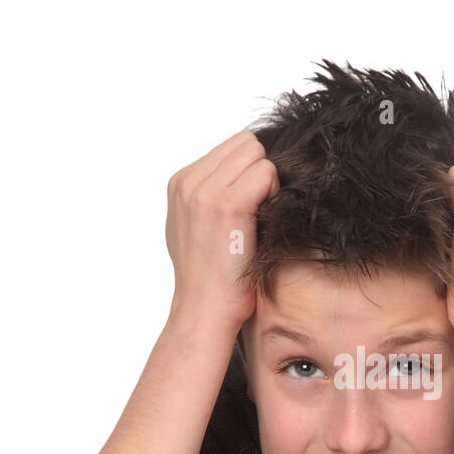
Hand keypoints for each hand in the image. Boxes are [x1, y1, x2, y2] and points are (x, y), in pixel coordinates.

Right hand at [165, 130, 278, 326]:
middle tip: (257, 211)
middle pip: (246, 144)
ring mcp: (205, 192)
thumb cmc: (210, 277)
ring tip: (258, 219)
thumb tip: (233, 174)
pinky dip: (274, 196)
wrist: (205, 310)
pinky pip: (267, 173)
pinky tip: (263, 224)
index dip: (248, 172)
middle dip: (258, 172)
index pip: (231, 147)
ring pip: (257, 154)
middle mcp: (188, 182)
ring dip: (267, 184)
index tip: (247, 207)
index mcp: (180, 183)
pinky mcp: (227, 204)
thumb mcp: (193, 228)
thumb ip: (206, 196)